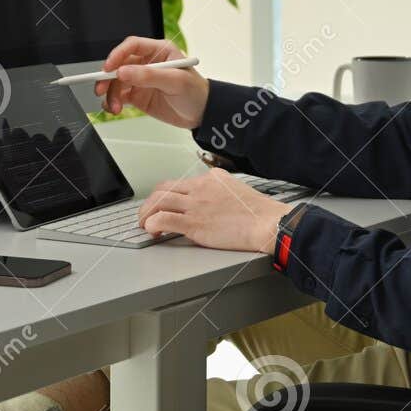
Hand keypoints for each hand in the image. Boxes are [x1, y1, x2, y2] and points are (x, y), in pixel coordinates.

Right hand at [95, 36, 209, 128]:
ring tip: (114, 106)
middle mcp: (147, 63)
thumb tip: (123, 71)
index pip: (133, 46)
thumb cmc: (196, 92)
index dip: (118, 54)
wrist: (202, 114)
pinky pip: (119, 95)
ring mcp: (141, 80)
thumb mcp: (176, 81)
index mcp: (159, 52)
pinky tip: (113, 108)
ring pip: (116, 82)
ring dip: (111, 93)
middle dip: (108, 77)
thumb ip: (149, 76)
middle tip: (101, 89)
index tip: (109, 67)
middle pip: (119, 65)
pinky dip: (112, 101)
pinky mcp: (138, 95)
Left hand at [136, 167, 291, 252]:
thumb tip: (212, 204)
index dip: (168, 195)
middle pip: (163, 188)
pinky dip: (152, 225)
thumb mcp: (237, 191)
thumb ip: (220, 193)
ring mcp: (196, 204)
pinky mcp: (194, 223)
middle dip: (150, 202)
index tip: (164, 205)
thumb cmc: (259, 213)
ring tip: (144, 225)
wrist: (267, 222)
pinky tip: (152, 232)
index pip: (180, 182)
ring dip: (145, 214)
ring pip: (158, 201)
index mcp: (211, 178)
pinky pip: (163, 220)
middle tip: (146, 214)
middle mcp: (200, 187)